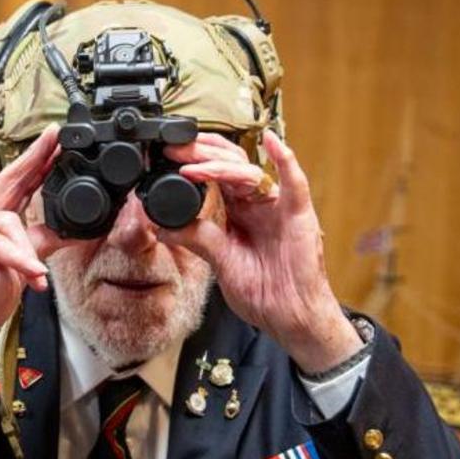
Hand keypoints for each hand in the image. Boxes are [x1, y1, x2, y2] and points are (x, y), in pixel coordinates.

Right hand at [0, 124, 67, 398]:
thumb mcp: (20, 271)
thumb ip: (38, 247)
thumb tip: (69, 231)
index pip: (16, 187)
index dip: (36, 165)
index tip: (56, 144)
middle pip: (7, 183)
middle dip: (34, 162)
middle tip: (55, 141)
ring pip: (8, 222)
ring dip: (27, 253)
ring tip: (35, 277)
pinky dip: (14, 259)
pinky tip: (28, 273)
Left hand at [159, 131, 361, 373]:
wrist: (289, 316)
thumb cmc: (263, 291)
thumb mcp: (220, 262)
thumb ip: (197, 239)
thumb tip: (161, 225)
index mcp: (239, 210)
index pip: (214, 174)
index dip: (192, 162)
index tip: (166, 157)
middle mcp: (257, 202)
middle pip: (229, 164)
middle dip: (200, 154)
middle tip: (175, 149)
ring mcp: (278, 206)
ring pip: (249, 171)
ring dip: (220, 164)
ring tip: (194, 164)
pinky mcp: (298, 214)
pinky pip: (294, 182)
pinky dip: (285, 159)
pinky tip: (273, 141)